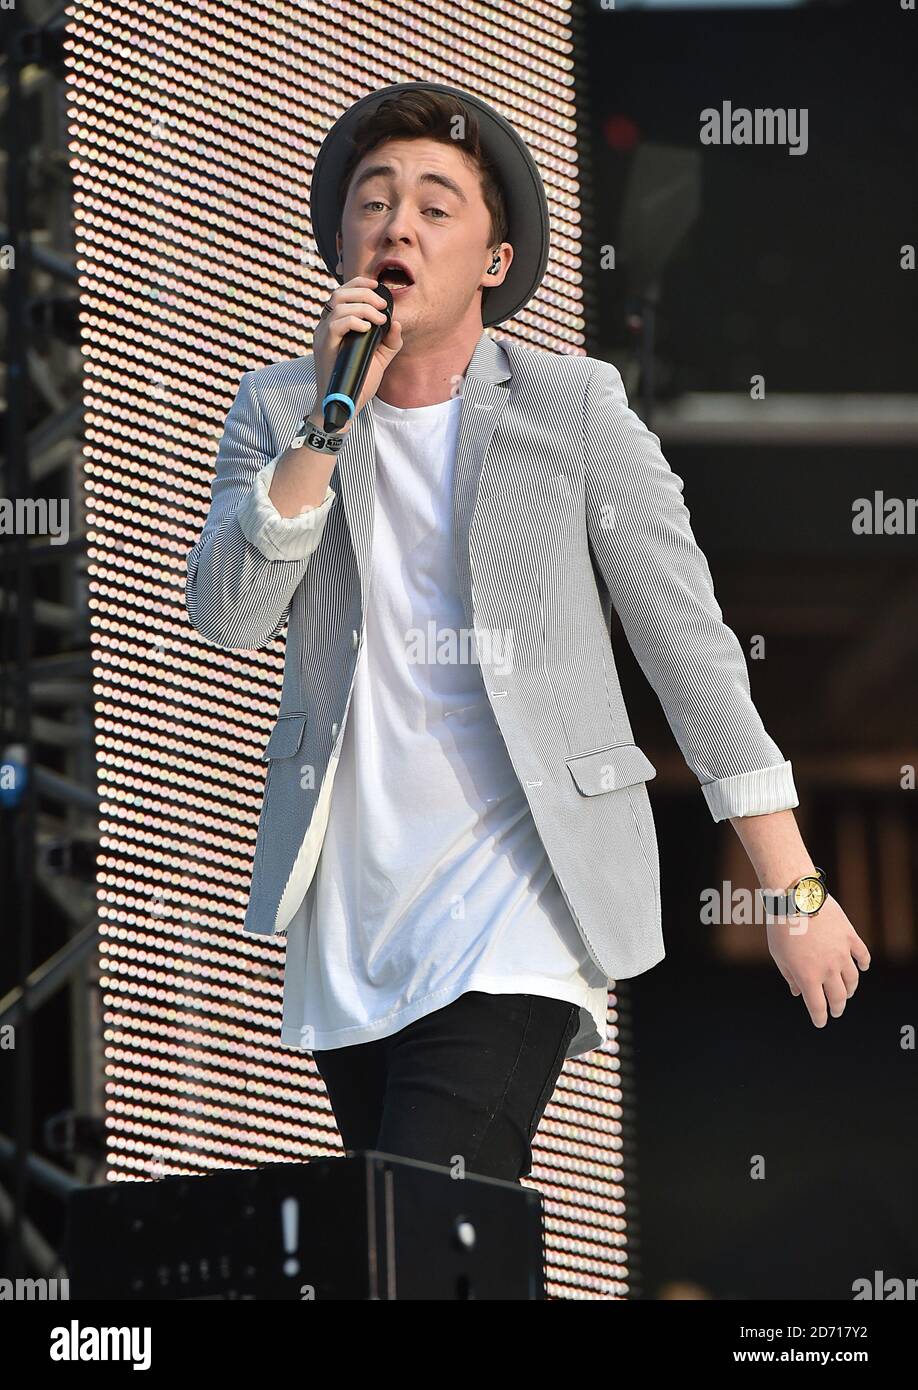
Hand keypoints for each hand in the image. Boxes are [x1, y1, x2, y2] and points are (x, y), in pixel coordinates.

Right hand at [312, 276, 402, 427]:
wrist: (345, 406)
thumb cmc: (359, 382)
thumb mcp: (380, 359)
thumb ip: (390, 342)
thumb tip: (397, 323)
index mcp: (337, 325)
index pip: (343, 293)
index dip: (359, 284)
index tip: (377, 286)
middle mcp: (327, 327)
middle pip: (340, 293)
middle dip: (364, 293)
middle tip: (382, 306)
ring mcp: (324, 336)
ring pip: (338, 304)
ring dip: (363, 307)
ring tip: (379, 320)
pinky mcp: (324, 347)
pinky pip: (335, 324)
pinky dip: (354, 321)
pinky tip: (368, 328)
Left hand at [767, 895, 870, 1026]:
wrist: (795, 899)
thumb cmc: (781, 927)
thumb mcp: (778, 955)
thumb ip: (790, 976)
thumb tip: (796, 992)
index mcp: (808, 976)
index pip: (818, 1006)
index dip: (820, 1018)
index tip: (820, 1022)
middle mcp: (828, 968)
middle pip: (838, 996)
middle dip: (838, 1007)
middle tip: (836, 1010)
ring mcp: (841, 953)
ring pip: (852, 979)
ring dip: (850, 989)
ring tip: (847, 992)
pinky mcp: (850, 937)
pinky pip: (862, 955)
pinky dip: (863, 964)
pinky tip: (862, 968)